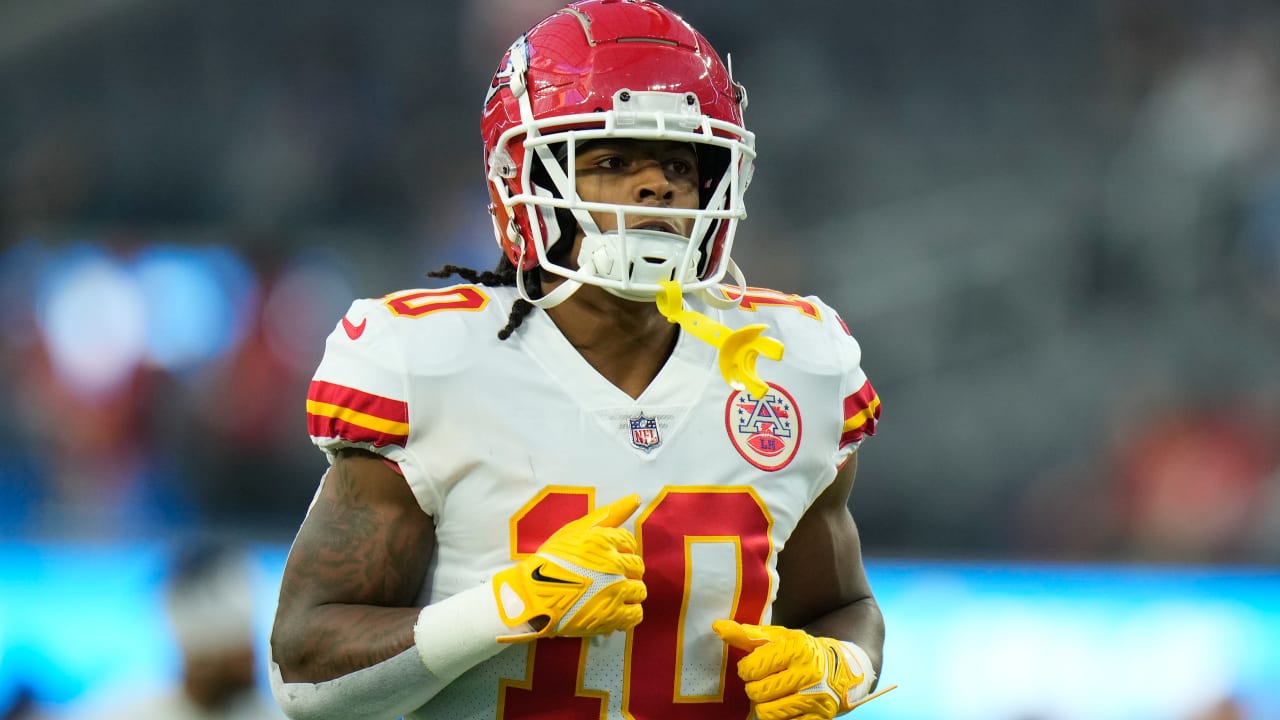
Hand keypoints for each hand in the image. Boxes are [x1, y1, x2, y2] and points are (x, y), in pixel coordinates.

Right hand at [493, 495, 645, 641]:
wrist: (530, 596)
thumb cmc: (550, 560)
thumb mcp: (576, 530)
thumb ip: (609, 514)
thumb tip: (637, 498)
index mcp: (605, 541)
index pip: (630, 543)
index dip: (619, 551)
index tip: (607, 559)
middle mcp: (615, 564)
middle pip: (637, 567)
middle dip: (626, 572)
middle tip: (607, 578)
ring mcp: (615, 592)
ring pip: (639, 591)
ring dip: (628, 593)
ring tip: (609, 595)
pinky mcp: (613, 617)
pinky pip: (635, 615)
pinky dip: (628, 614)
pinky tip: (613, 611)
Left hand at [713, 619, 871, 719]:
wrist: (839, 670)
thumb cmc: (801, 651)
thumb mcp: (777, 638)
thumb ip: (747, 635)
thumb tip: (717, 627)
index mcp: (797, 650)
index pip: (752, 668)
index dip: (746, 669)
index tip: (752, 668)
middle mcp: (808, 674)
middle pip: (758, 693)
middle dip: (754, 688)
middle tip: (761, 682)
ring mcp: (815, 699)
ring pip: (768, 713)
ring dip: (763, 705)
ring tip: (770, 695)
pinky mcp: (818, 718)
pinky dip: (779, 718)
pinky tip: (782, 706)